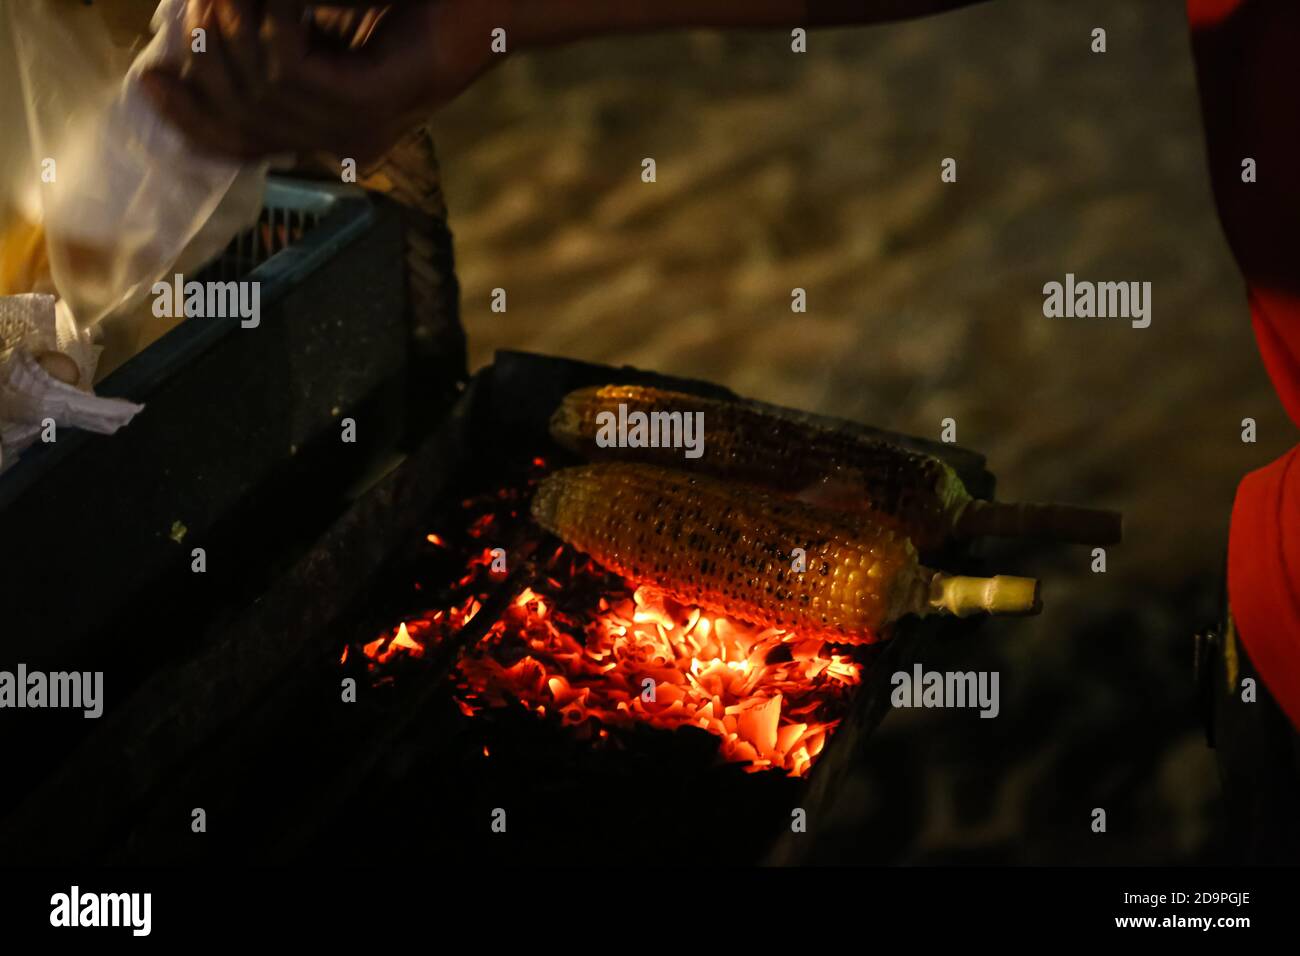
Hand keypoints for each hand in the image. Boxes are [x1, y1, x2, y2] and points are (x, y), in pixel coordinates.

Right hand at [141, 0, 504, 162]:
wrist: (481, 6)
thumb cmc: (405, 9)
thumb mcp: (325, 31)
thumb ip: (276, 47)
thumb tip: (200, 46)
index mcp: (334, 134)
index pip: (247, 147)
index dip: (193, 121)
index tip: (149, 82)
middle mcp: (347, 144)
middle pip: (244, 127)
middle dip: (203, 71)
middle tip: (187, 19)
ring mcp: (361, 129)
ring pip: (262, 96)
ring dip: (233, 39)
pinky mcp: (372, 103)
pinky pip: (291, 73)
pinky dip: (271, 29)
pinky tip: (273, 1)